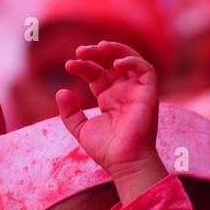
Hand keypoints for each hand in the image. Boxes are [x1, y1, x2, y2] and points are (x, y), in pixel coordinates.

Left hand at [58, 41, 164, 194]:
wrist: (125, 163)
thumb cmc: (106, 150)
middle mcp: (123, 92)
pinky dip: (133, 61)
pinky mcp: (149, 93)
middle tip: (80, 51)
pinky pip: (146, 69)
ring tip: (99, 47)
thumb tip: (61, 91)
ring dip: (115, 49)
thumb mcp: (81, 129)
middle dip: (96, 53)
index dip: (83, 67)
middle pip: (111, 62)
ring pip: (130, 59)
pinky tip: (116, 63)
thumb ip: (70, 112)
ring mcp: (136, 91)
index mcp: (109, 98)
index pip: (96, 73)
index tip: (69, 65)